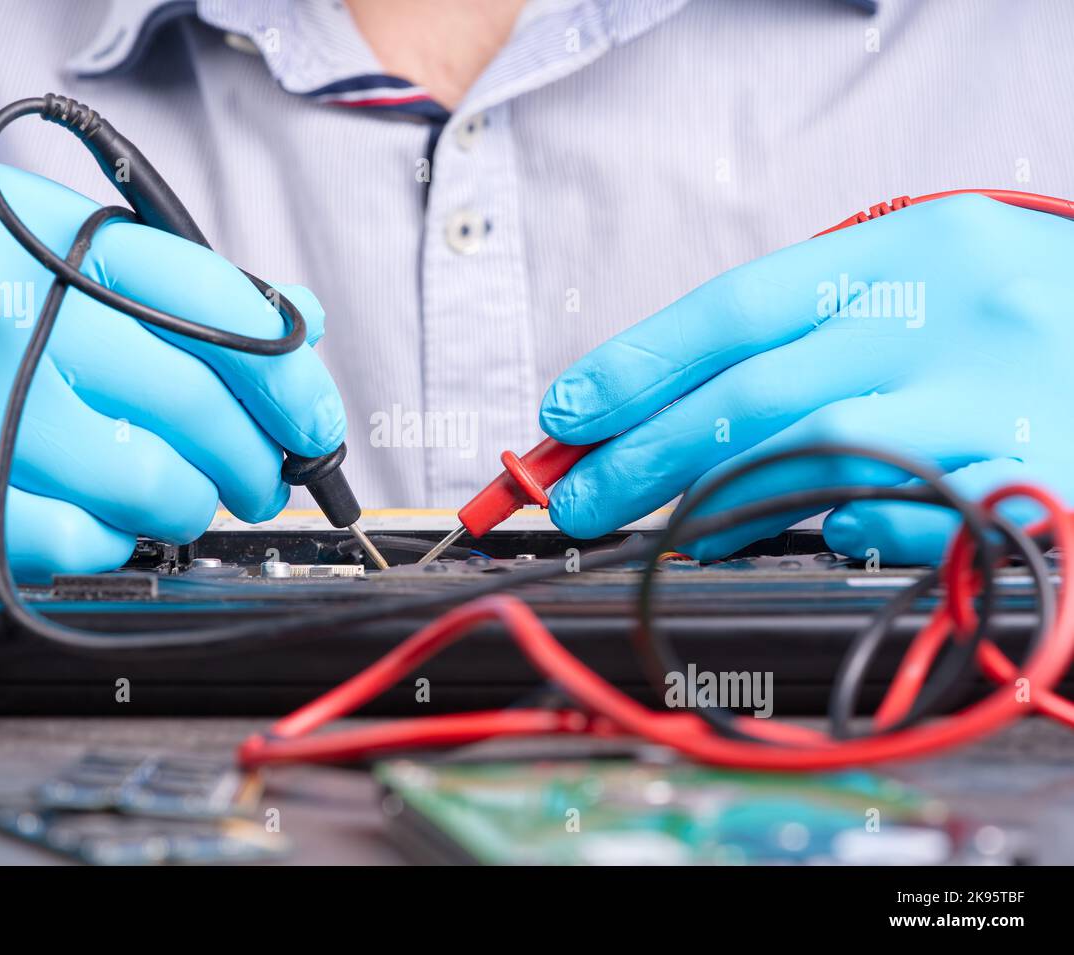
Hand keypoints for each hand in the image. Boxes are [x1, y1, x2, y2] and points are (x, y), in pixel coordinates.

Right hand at [0, 163, 344, 579]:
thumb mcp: (18, 274)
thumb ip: (154, 294)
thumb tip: (294, 320)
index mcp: (17, 227)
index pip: (201, 290)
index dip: (286, 367)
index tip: (316, 418)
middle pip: (188, 391)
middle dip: (253, 456)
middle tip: (262, 478)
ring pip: (145, 478)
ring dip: (188, 506)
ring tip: (178, 501)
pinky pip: (75, 540)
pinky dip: (110, 544)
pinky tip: (97, 525)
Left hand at [540, 194, 1072, 562]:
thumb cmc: (1020, 310)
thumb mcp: (925, 277)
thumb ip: (815, 327)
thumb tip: (673, 405)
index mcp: (913, 248)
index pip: (739, 308)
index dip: (638, 364)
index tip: (564, 412)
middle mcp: (956, 316)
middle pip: (760, 393)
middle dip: (647, 452)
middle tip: (577, 498)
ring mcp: (1005, 399)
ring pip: (826, 457)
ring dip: (724, 499)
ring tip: (666, 528)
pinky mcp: (1048, 476)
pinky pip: (923, 517)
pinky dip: (856, 529)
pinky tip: (821, 535)